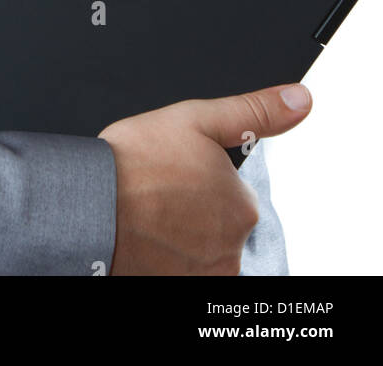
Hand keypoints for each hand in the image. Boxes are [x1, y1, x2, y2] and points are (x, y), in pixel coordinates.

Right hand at [98, 82, 311, 274]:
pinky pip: (180, 267)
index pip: (232, 191)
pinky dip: (166, 254)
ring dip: (179, 232)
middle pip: (216, 222)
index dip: (201, 177)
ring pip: (198, 246)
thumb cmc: (134, 161)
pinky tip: (146, 234)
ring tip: (148, 211)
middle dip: (192, 207)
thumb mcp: (198, 118)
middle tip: (157, 189)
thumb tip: (299, 100)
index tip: (173, 172)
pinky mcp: (178, 287)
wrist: (89, 203)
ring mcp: (203, 273)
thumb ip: (254, 112)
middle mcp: (231, 248)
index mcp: (243, 206)